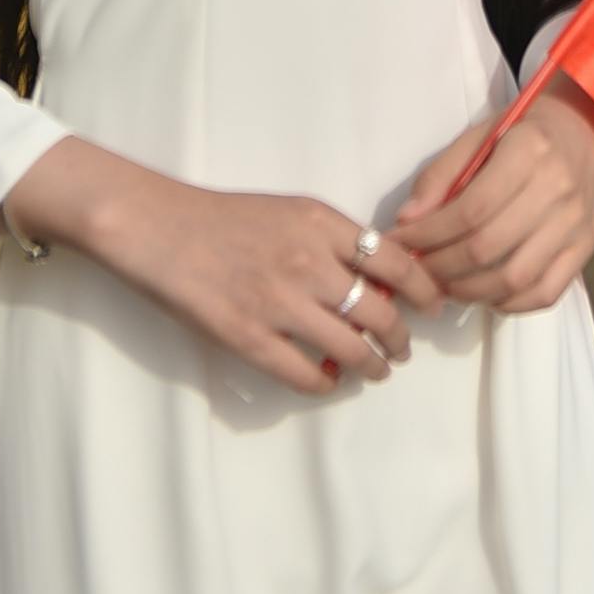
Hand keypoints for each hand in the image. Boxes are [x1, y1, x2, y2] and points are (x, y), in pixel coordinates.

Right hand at [3, 141, 445, 398]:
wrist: (158, 227)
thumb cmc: (225, 216)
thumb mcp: (290, 210)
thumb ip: (335, 239)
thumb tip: (385, 276)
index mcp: (321, 222)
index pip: (397, 261)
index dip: (426, 290)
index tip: (435, 307)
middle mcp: (308, 262)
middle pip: (381, 312)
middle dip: (400, 338)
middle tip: (402, 350)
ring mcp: (278, 303)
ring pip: (351, 349)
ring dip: (372, 366)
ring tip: (375, 371)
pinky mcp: (248, 338)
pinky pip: (305, 374)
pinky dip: (325, 384)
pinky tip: (329, 381)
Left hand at [383, 79, 593, 313]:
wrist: (587, 132)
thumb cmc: (525, 132)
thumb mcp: (479, 136)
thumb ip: (440, 175)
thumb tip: (406, 221)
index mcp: (528, 152)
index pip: (470, 210)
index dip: (429, 234)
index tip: (399, 242)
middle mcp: (556, 191)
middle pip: (487, 248)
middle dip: (441, 267)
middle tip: (416, 270)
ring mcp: (575, 225)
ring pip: (513, 279)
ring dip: (468, 291)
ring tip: (443, 285)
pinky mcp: (585, 250)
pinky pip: (544, 294)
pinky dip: (508, 304)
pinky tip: (483, 294)